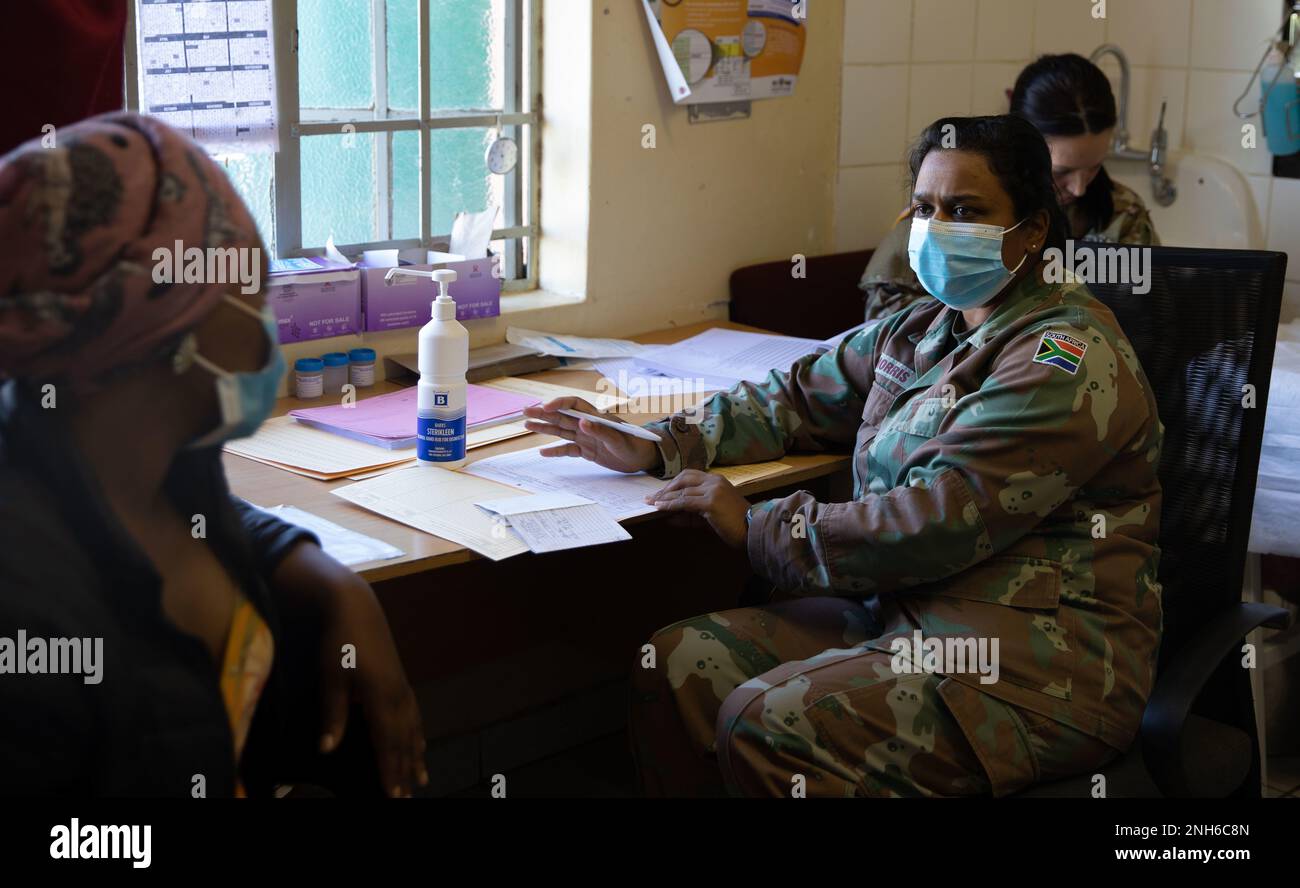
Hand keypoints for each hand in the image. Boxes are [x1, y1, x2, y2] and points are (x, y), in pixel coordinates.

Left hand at [272, 542, 425, 797]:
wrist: (357, 607)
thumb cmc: (339, 641)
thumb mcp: (331, 676)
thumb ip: (333, 713)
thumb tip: (328, 748)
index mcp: (380, 695)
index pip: (387, 742)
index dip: (390, 770)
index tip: (393, 795)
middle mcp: (397, 694)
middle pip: (404, 740)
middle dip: (405, 770)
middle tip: (407, 797)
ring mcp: (402, 686)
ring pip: (413, 729)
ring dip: (416, 756)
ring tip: (421, 779)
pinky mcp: (401, 680)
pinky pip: (414, 714)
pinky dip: (418, 734)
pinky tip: (419, 743)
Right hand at [523, 397, 659, 473]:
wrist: (643, 459)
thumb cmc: (635, 445)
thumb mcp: (618, 439)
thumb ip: (600, 431)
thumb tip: (582, 422)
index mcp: (596, 417)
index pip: (574, 404)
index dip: (559, 404)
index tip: (546, 408)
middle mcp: (587, 425)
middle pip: (562, 417)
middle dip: (544, 414)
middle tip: (526, 411)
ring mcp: (586, 438)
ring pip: (561, 432)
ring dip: (545, 428)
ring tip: (527, 424)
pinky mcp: (587, 451)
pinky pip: (568, 450)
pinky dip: (556, 451)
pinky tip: (542, 452)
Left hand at [644, 469, 750, 548]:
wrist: (753, 530)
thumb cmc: (735, 525)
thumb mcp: (709, 517)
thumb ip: (690, 515)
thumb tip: (669, 517)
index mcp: (717, 480)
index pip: (690, 476)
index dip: (673, 484)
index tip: (660, 493)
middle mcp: (714, 481)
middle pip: (683, 478)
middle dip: (667, 488)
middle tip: (653, 498)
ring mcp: (713, 490)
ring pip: (682, 490)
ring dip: (665, 497)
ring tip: (652, 503)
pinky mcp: (711, 502)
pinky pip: (685, 502)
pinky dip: (671, 505)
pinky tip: (661, 508)